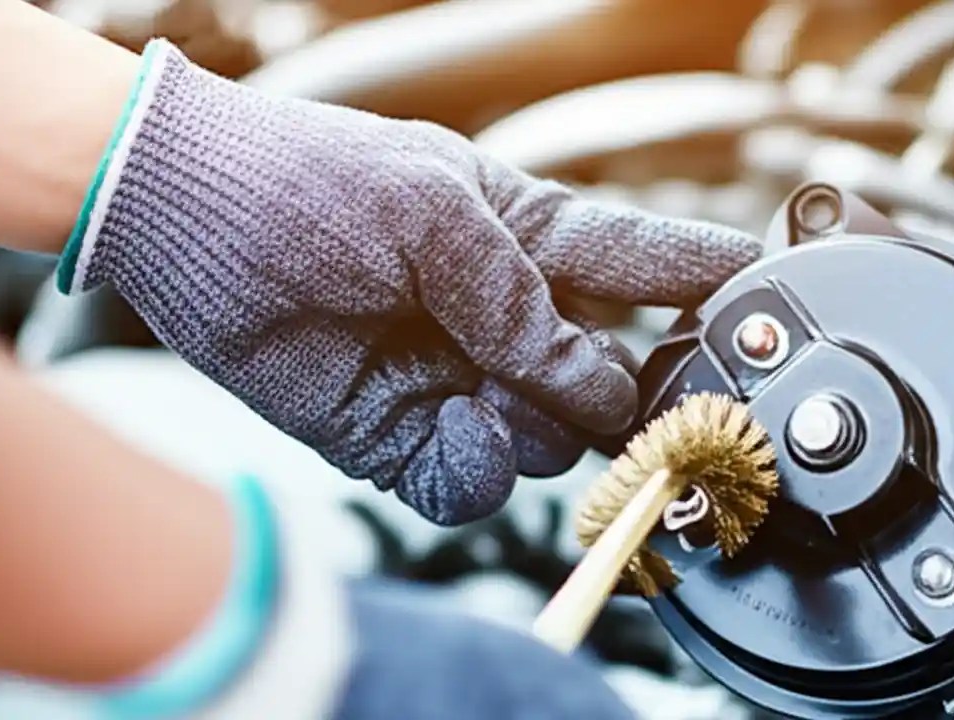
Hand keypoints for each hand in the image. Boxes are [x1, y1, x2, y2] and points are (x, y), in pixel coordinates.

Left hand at [60, 40, 761, 524]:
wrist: (186, 214)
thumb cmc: (313, 180)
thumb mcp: (436, 213)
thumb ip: (520, 298)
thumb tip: (591, 379)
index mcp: (527, 240)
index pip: (641, 262)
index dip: (704, 279)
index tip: (767, 290)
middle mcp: (503, 320)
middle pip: (607, 380)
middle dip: (623, 399)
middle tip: (616, 397)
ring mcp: (457, 382)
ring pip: (548, 443)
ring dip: (537, 428)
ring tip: (483, 384)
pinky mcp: (401, 437)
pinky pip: (472, 484)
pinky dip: (476, 474)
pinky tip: (455, 430)